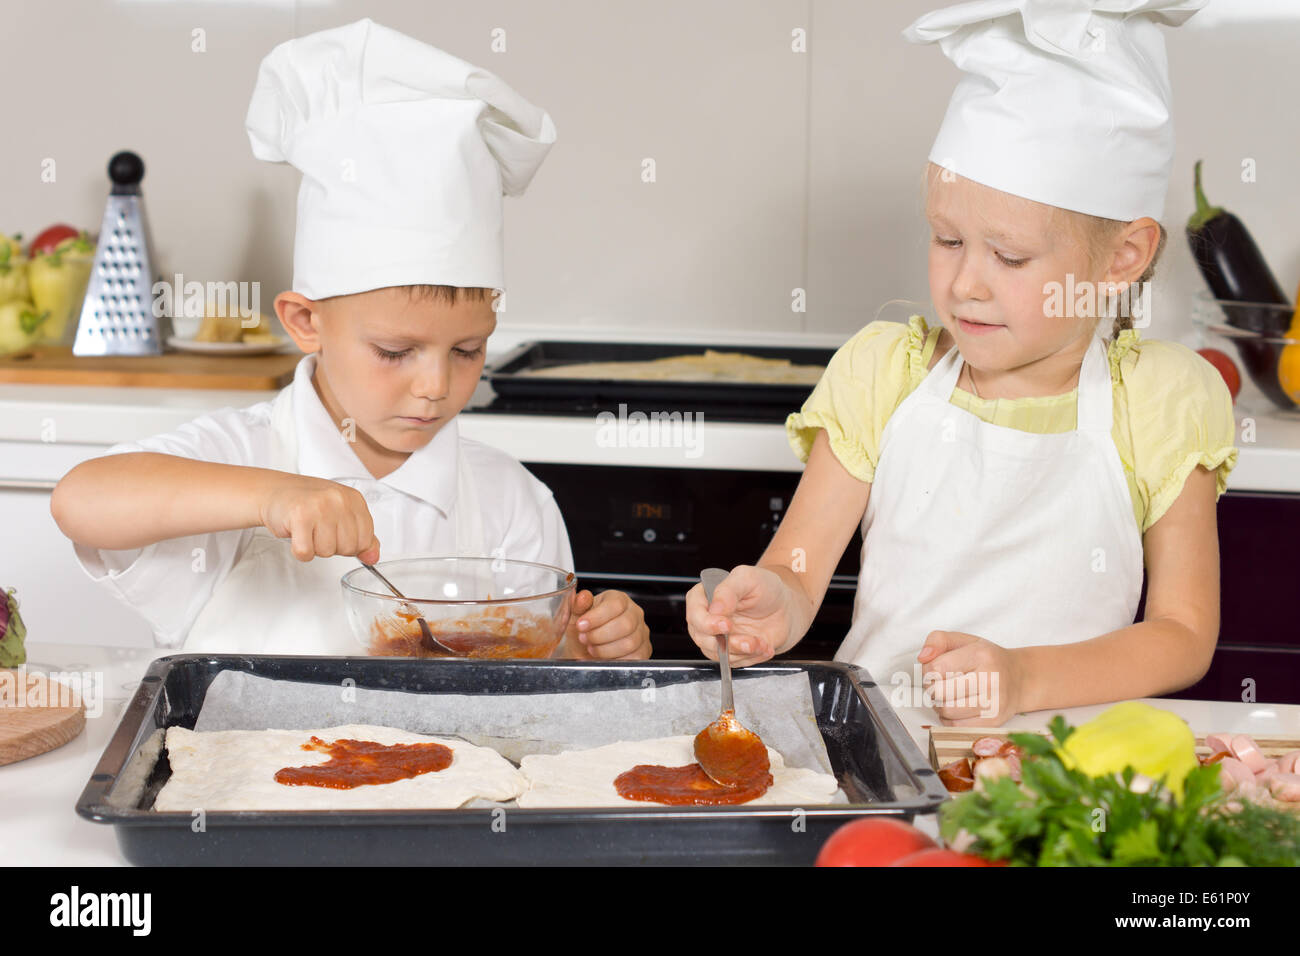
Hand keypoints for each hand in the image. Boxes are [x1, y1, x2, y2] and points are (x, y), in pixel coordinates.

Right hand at [258, 474, 380, 562]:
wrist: (276, 490)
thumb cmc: (310, 503)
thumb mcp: (342, 514)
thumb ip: (362, 536)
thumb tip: (373, 558)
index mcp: (354, 499)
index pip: (366, 540)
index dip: (350, 544)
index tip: (336, 533)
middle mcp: (339, 500)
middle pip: (348, 548)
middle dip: (332, 546)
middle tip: (318, 530)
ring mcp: (320, 507)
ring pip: (327, 552)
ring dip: (314, 547)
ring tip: (307, 529)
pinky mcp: (299, 516)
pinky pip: (305, 552)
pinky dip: (300, 551)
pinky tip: (297, 535)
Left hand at [564, 589, 650, 659]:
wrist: (585, 648)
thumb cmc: (584, 629)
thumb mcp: (576, 614)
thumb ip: (579, 604)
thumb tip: (583, 597)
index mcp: (619, 599)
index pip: (616, 604)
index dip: (597, 616)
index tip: (581, 625)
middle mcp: (634, 613)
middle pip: (625, 624)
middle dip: (599, 635)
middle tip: (584, 638)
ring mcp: (641, 632)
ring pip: (629, 643)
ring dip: (605, 649)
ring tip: (591, 648)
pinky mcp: (643, 650)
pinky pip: (634, 658)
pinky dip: (615, 660)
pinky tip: (603, 657)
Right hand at [684, 565, 789, 666]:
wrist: (785, 607)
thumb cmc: (765, 588)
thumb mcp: (748, 578)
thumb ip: (728, 590)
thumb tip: (714, 609)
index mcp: (705, 597)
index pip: (695, 613)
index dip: (706, 623)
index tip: (725, 625)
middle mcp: (708, 619)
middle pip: (702, 637)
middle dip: (726, 643)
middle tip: (747, 641)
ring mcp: (718, 637)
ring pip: (718, 654)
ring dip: (741, 652)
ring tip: (760, 642)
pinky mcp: (732, 652)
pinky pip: (735, 662)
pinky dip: (752, 657)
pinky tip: (765, 646)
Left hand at [918, 630, 1026, 725]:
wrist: (1020, 679)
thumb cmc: (987, 659)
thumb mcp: (964, 640)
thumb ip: (938, 640)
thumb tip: (922, 657)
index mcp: (980, 655)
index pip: (936, 668)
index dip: (928, 671)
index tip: (935, 670)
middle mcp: (990, 679)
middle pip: (938, 692)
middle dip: (932, 688)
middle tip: (940, 684)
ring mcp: (993, 703)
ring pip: (946, 710)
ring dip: (939, 705)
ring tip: (948, 696)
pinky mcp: (993, 721)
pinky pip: (956, 726)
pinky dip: (949, 718)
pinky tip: (956, 707)